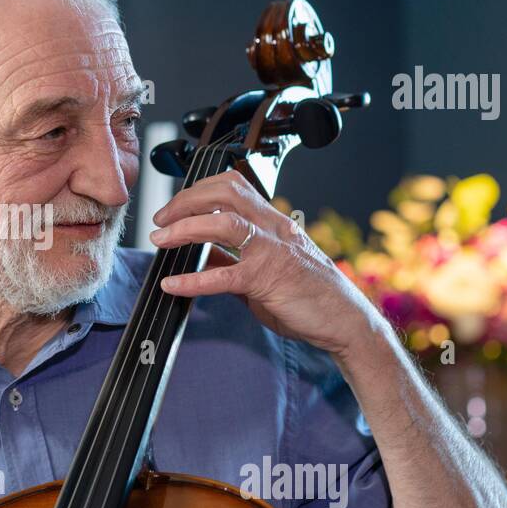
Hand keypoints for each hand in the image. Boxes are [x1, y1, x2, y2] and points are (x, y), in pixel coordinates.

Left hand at [149, 169, 381, 356]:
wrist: (345, 321)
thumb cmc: (309, 296)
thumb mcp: (265, 270)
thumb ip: (232, 259)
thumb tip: (197, 254)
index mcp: (273, 221)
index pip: (233, 186)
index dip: (198, 190)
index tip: (175, 206)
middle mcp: (274, 227)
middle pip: (225, 193)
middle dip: (186, 201)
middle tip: (160, 219)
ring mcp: (272, 251)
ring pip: (224, 223)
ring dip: (185, 228)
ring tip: (161, 239)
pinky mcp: (269, 280)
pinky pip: (224, 275)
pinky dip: (192, 279)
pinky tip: (172, 284)